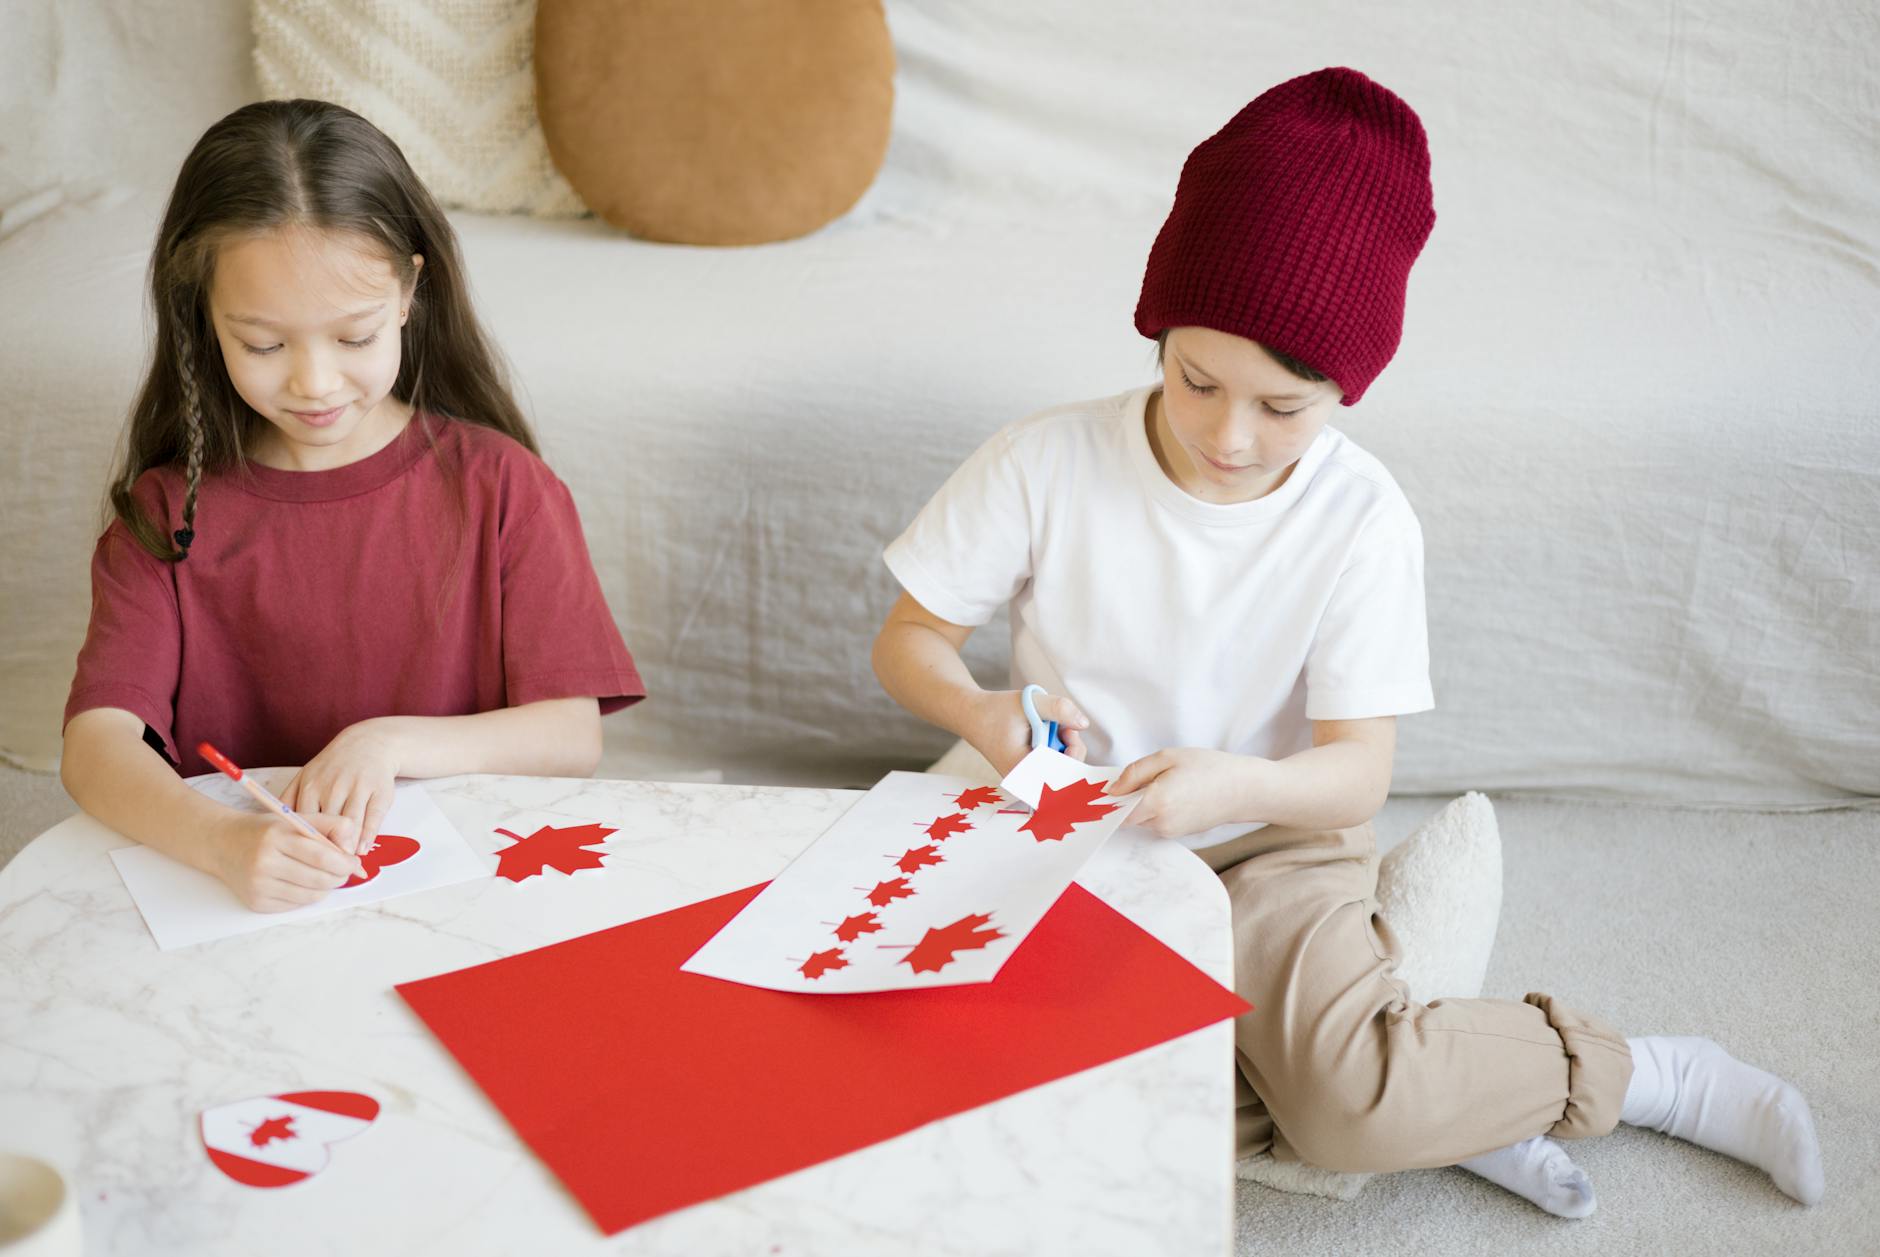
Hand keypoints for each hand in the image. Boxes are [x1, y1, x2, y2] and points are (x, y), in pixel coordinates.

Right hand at [207, 809, 363, 912]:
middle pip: (319, 879)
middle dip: (339, 877)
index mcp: (277, 837)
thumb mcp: (295, 818)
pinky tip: (303, 883)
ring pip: (310, 896)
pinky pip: (295, 905)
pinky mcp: (256, 903)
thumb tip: (353, 847)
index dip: (345, 862)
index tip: (355, 863)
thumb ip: (330, 824)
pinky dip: (307, 895)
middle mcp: (265, 863)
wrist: (223, 844)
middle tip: (344, 871)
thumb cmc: (265, 830)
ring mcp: (259, 886)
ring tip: (326, 876)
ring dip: (326, 888)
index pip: (322, 856)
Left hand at [281, 717, 406, 855]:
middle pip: (329, 824)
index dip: (306, 843)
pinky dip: (369, 836)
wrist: (368, 744)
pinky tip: (363, 848)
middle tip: (327, 869)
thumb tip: (273, 827)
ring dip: (349, 845)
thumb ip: (290, 800)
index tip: (304, 861)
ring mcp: (359, 786)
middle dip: (328, 848)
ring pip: (352, 822)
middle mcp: (334, 785)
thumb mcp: (306, 776)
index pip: (305, 820)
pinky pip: (374, 817)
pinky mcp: (380, 789)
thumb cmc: (333, 767)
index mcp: (312, 785)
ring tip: (345, 863)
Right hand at [965, 689, 1090, 777]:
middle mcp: (1025, 782)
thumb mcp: (1028, 702)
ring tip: (1049, 727)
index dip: (1074, 752)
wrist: (972, 717)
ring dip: (1063, 747)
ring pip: (1061, 770)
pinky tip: (1046, 735)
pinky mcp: (1029, 775)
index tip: (1067, 729)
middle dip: (1070, 747)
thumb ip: (1058, 709)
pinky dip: (1055, 749)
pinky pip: (1053, 767)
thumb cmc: (995, 710)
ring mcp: (1027, 780)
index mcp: (1023, 770)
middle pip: (1066, 774)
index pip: (1064, 775)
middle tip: (1061, 725)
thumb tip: (1083, 724)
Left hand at [1108, 748, 1262, 839]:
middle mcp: (1161, 823)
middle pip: (1126, 815)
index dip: (1109, 799)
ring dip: (1141, 804)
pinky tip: (1172, 794)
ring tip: (1162, 783)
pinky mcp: (1178, 835)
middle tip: (1137, 778)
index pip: (1116, 810)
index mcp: (1157, 801)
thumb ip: (1135, 772)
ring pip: (1140, 820)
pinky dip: (1155, 810)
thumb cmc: (1209, 768)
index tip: (1104, 789)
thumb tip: (1112, 789)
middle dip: (1126, 799)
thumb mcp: (1168, 757)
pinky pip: (1155, 822)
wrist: (1244, 789)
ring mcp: (1170, 832)